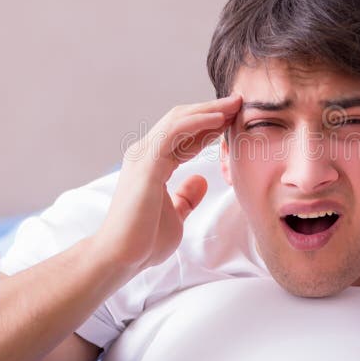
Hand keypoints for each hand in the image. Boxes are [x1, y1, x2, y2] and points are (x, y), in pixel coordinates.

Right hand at [93, 94, 242, 272]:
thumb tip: (201, 180)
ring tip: (233, 105)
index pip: (183, 136)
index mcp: (152, 164)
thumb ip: (186, 197)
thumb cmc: (144, 240)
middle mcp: (145, 154)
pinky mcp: (146, 163)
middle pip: (181, 121)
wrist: (122, 257)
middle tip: (238, 103)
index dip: (208, 126)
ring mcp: (144, 156)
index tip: (233, 119)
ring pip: (178, 120)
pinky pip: (174, 132)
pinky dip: (197, 122)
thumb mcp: (176, 215)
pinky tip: (218, 119)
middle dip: (211, 110)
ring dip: (208, 110)